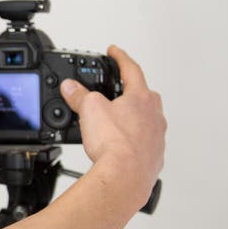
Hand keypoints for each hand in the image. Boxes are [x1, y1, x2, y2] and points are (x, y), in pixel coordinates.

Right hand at [60, 45, 165, 204]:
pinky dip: (132, 139)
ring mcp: (156, 137)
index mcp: (141, 98)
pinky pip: (144, 141)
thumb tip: (70, 87)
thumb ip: (79, 95)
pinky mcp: (153, 156)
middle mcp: (154, 116)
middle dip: (131, 90)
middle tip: (119, 90)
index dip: (119, 58)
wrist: (125, 177)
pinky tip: (119, 145)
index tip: (114, 51)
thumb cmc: (115, 144)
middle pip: (145, 95)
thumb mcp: (89, 109)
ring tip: (115, 120)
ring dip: (133, 117)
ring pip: (147, 119)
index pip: (131, 69)